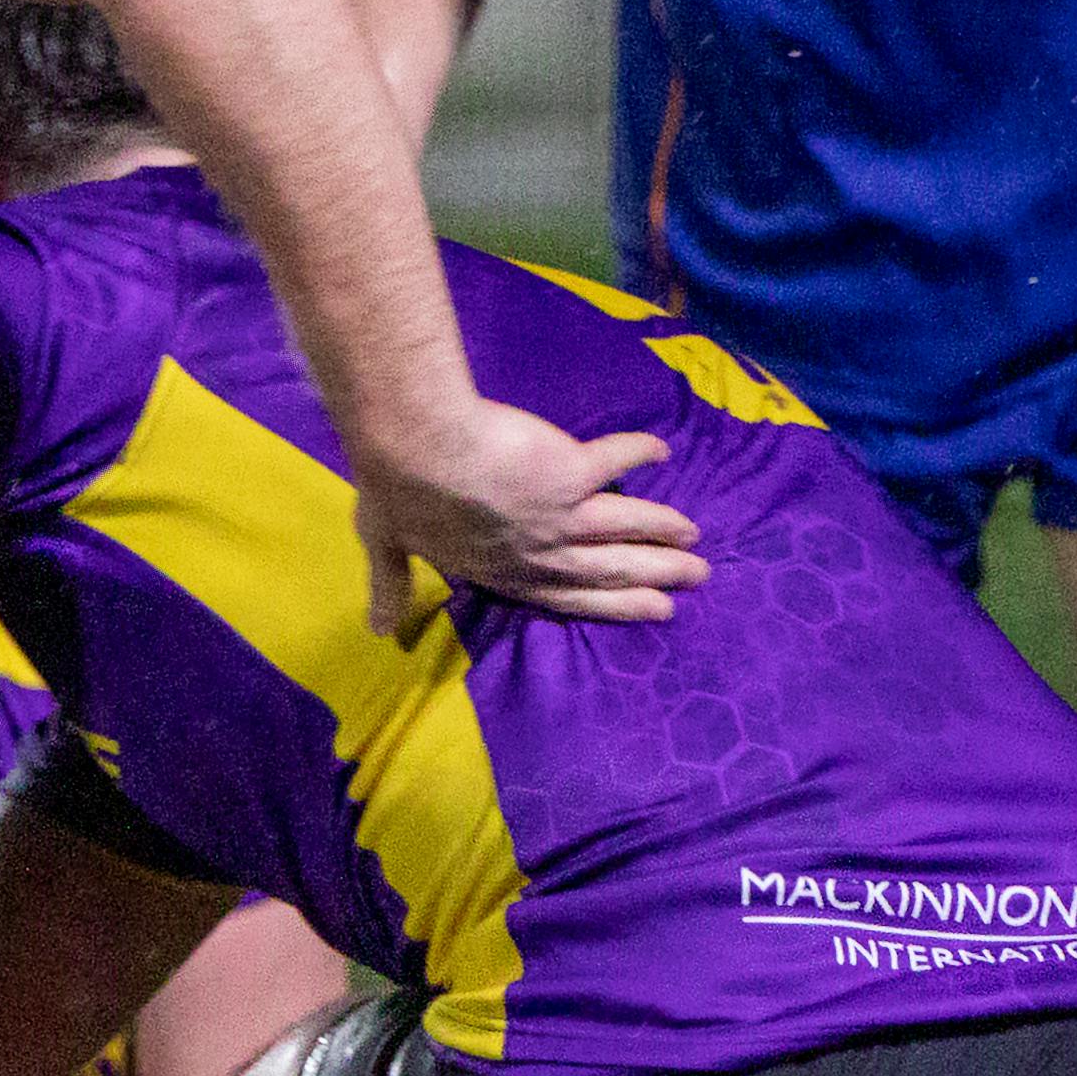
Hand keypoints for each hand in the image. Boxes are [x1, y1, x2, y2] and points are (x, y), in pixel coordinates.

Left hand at [349, 401, 700, 625]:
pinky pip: (616, 461)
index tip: (655, 609)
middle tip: (697, 578)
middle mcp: (541, 551)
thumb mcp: (387, 546)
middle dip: (656, 575)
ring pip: (625, 527)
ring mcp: (560, 514)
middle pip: (609, 569)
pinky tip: (661, 453)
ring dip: (663, 531)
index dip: (614, 605)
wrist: (416, 446)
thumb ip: (392, 586)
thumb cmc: (397, 495)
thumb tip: (379, 629)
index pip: (569, 597)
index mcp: (504, 572)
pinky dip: (640, 454)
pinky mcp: (572, 471)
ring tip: (695, 536)